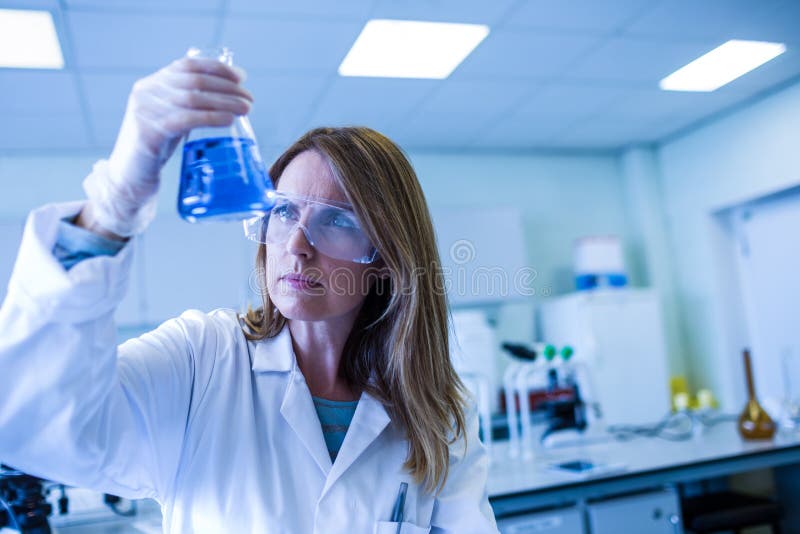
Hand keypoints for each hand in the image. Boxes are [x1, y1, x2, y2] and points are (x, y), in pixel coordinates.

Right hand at [82, 56, 253, 236]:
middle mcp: (145, 93)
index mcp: (151, 84)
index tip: (241, 77)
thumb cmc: (155, 147)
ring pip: (193, 99)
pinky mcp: (148, 133)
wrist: (129, 177)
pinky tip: (228, 120)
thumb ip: (187, 104)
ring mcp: (145, 111)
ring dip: (225, 102)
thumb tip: (228, 94)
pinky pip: (185, 120)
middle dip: (227, 88)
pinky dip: (211, 118)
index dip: (216, 68)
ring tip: (246, 109)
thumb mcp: (170, 117)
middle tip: (249, 99)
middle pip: (194, 81)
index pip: (187, 65)